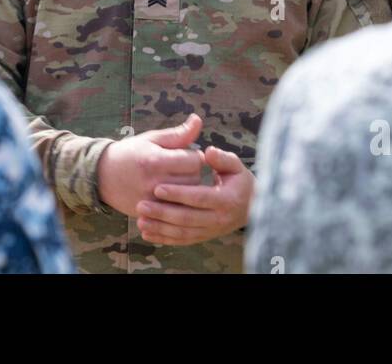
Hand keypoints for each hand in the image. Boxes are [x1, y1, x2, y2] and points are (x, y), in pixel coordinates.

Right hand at [96, 114, 205, 216]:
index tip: (188, 155)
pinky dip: (177, 205)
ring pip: (187, 198)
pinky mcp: (149, 214)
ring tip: (178, 182)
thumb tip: (198, 120)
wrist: (101, 175)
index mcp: (156, 160)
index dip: (195, 156)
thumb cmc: (130, 153)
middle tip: (184, 169)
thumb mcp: (152, 139)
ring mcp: (152, 201)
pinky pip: (174, 213)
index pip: (194, 161)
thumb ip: (177, 133)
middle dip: (194, 173)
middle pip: (194, 180)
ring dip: (188, 190)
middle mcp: (154, 182)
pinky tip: (172, 196)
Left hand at [135, 146, 253, 245]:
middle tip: (141, 205)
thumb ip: (222, 158)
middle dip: (163, 212)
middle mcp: (219, 219)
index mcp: (226, 199)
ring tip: (140, 219)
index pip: (199, 197)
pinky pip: (182, 240)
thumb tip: (208, 152)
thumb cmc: (239, 181)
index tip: (158, 188)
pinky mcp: (204, 237)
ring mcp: (211, 230)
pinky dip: (164, 238)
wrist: (251, 206)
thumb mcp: (236, 166)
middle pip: (187, 217)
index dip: (178, 194)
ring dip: (160, 227)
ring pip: (182, 232)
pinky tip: (147, 233)